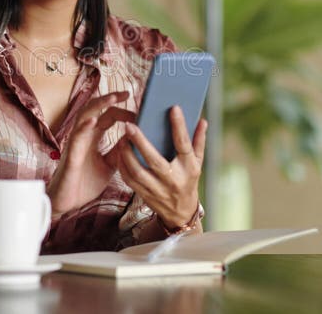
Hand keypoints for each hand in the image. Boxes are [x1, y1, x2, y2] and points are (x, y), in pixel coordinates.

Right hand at [47, 91, 133, 215]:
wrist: (68, 202)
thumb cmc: (85, 183)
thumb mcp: (110, 165)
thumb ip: (119, 151)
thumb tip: (133, 136)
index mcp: (93, 137)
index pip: (108, 116)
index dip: (122, 110)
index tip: (139, 109)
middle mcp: (84, 135)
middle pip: (96, 109)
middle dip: (110, 99)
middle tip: (127, 92)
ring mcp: (76, 143)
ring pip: (85, 116)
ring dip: (98, 106)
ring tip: (113, 98)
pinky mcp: (70, 154)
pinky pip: (76, 136)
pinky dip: (84, 126)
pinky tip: (95, 120)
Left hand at [117, 106, 206, 229]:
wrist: (180, 213)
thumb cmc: (189, 180)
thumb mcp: (197, 162)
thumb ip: (199, 141)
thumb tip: (202, 120)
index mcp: (188, 168)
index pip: (184, 144)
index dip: (179, 126)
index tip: (173, 108)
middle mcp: (173, 179)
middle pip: (154, 160)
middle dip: (140, 142)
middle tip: (129, 125)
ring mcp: (157, 189)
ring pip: (137, 172)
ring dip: (126, 154)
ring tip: (122, 138)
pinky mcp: (144, 194)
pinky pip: (129, 180)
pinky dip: (122, 165)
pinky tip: (119, 152)